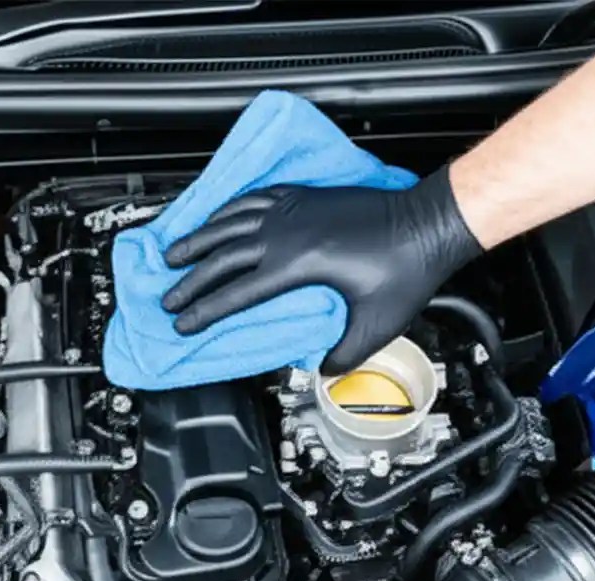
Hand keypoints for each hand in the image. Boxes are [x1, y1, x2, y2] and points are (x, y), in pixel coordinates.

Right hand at [162, 168, 480, 374]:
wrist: (427, 223)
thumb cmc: (406, 271)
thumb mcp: (375, 326)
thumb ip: (343, 355)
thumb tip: (321, 369)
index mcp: (298, 266)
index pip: (237, 293)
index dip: (205, 311)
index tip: (183, 324)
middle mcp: (288, 233)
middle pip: (223, 256)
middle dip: (190, 279)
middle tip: (167, 297)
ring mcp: (294, 210)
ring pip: (231, 221)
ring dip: (199, 238)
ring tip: (174, 252)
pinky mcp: (304, 197)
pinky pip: (254, 198)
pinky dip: (229, 208)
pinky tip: (218, 215)